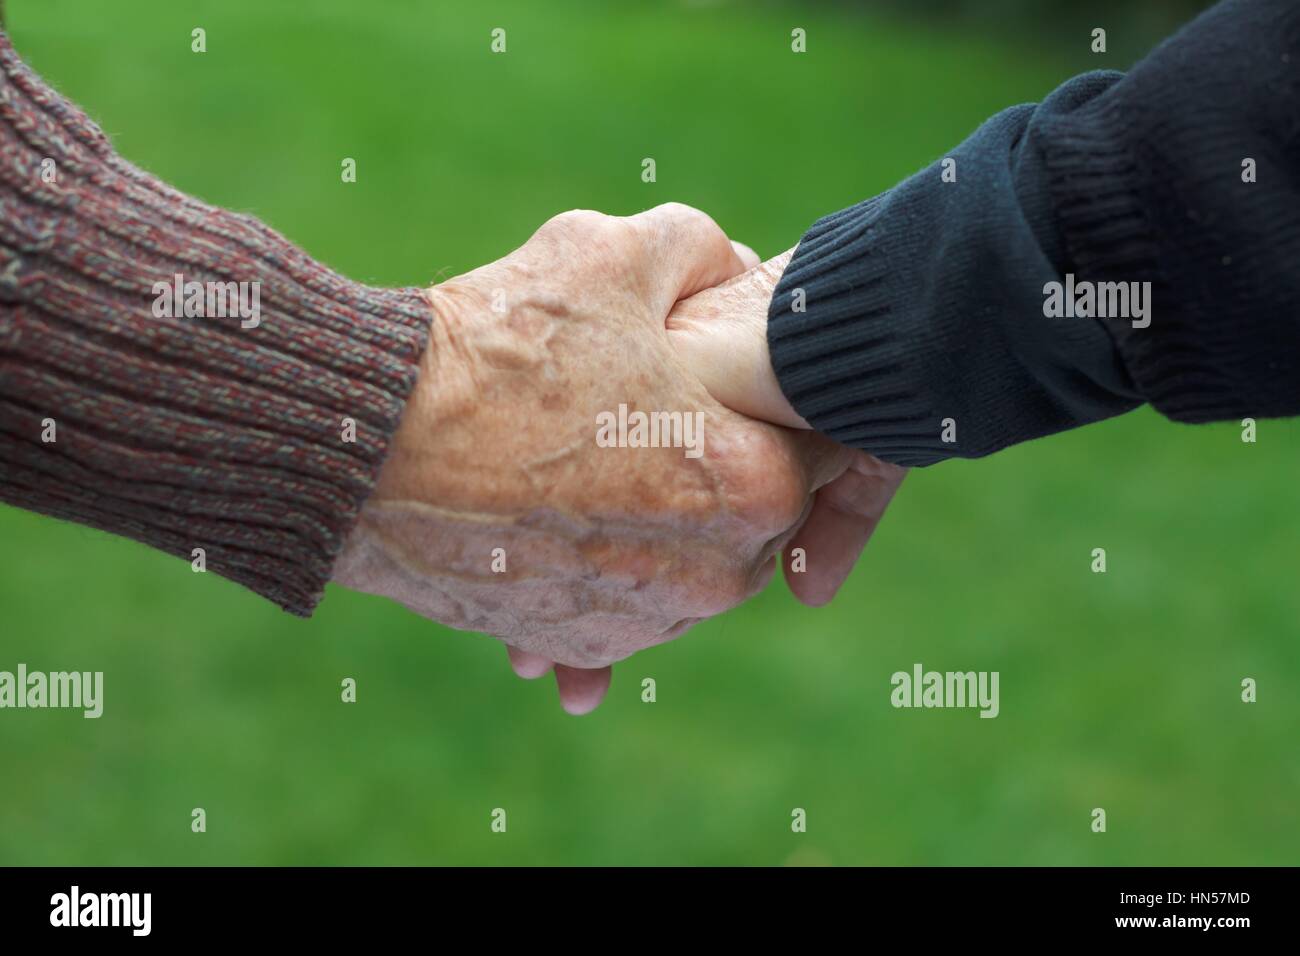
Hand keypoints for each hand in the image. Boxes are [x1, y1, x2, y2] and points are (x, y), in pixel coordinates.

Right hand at [332, 205, 860, 712]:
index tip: (740, 370)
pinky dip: (595, 568)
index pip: (816, 441)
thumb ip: (707, 253)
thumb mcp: (617, 253)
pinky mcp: (575, 644)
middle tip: (662, 406)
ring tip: (595, 458)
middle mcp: (716, 576)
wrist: (368, 447)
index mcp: (752, 485)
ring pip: (684, 556)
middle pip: (749, 505)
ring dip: (655, 515)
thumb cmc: (503, 347)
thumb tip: (734, 270)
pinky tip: (557, 531)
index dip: (779, 394)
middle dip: (716, 457)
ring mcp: (644, 622)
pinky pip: (615, 603)